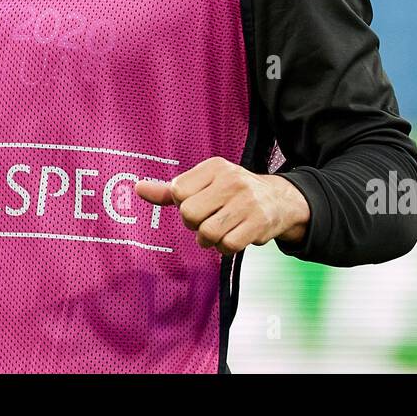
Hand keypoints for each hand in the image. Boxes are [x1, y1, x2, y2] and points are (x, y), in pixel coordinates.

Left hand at [135, 156, 309, 254]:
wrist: (279, 200)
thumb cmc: (232, 193)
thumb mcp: (203, 184)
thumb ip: (168, 191)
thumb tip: (137, 188)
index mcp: (214, 167)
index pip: (178, 191)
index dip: (183, 204)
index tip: (198, 203)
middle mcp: (231, 180)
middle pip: (189, 214)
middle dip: (194, 224)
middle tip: (208, 220)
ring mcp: (246, 202)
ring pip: (207, 232)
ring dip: (208, 239)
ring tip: (219, 230)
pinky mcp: (258, 223)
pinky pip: (227, 246)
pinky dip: (225, 248)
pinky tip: (233, 238)